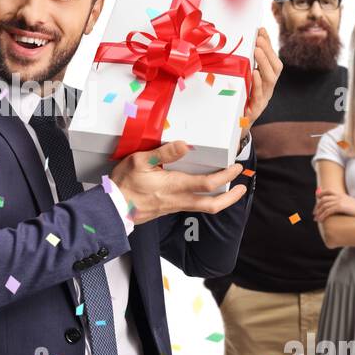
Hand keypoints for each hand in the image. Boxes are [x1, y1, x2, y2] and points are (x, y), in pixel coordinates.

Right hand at [110, 141, 246, 225]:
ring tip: (228, 190)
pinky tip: (203, 192)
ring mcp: (174, 207)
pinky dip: (204, 200)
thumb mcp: (140, 161)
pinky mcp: (168, 209)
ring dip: (220, 200)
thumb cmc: (124, 184)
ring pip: (203, 207)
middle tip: (241, 188)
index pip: (208, 183)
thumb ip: (164, 153)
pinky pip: (192, 206)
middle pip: (212, 205)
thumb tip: (186, 145)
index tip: (235, 167)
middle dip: (230, 197)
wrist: (112, 208)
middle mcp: (178, 199)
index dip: (225, 176)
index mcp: (174, 186)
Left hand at [240, 27, 282, 129]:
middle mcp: (269, 88)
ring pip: (270, 79)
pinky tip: (254, 73)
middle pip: (276, 68)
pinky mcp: (256, 109)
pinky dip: (258, 83)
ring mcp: (264, 98)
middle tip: (259, 38)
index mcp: (267, 80)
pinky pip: (259, 95)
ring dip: (264, 63)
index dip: (268, 44)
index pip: (272, 59)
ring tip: (257, 50)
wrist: (237, 127)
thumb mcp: (243, 81)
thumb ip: (245, 66)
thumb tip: (241, 45)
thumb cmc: (240, 100)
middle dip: (268, 51)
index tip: (261, 30)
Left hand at [313, 190, 354, 221]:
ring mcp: (339, 201)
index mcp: (340, 194)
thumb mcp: (349, 202)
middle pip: (323, 199)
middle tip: (315, 214)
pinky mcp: (341, 207)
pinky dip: (323, 215)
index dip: (320, 195)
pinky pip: (328, 211)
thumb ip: (342, 201)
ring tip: (317, 219)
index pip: (327, 191)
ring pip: (324, 206)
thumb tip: (336, 206)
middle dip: (317, 207)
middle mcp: (338, 196)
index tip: (317, 201)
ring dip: (319, 213)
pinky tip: (321, 220)